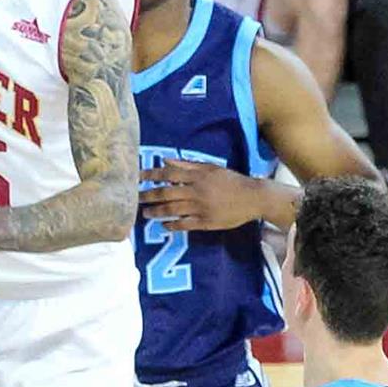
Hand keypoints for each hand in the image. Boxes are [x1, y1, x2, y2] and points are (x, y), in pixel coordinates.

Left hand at [140, 159, 285, 231]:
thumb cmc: (230, 180)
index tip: (137, 178)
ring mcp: (200, 208)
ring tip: (145, 213)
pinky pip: (185, 225)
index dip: (151, 176)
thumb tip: (164, 161)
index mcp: (197, 176)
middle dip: (149, 196)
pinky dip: (172, 225)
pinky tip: (163, 225)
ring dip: (156, 212)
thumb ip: (187, 165)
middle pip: (166, 194)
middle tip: (136, 198)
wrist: (252, 197)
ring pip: (172, 210)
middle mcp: (196, 192)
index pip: (168, 174)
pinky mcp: (206, 222)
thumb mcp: (210, 168)